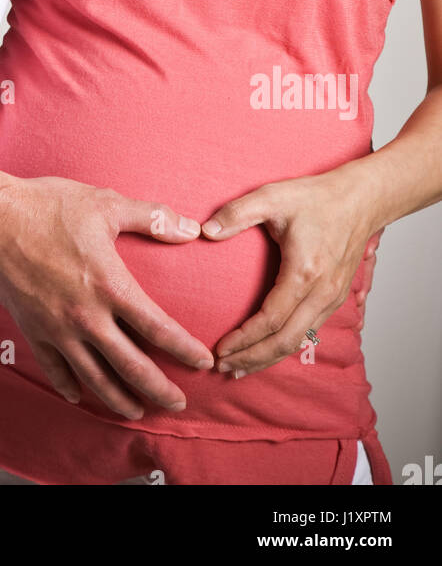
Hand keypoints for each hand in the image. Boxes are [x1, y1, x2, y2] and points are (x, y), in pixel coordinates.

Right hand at [0, 174, 214, 417]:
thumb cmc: (48, 206)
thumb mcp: (105, 204)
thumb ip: (151, 218)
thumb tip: (192, 229)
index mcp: (110, 286)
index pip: (158, 328)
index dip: (184, 349)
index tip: (203, 363)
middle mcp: (86, 316)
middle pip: (131, 365)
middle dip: (158, 389)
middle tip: (178, 404)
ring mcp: (57, 327)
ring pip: (94, 377)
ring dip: (118, 398)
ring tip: (136, 412)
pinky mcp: (31, 329)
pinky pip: (53, 368)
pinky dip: (68, 386)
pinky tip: (78, 396)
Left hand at [199, 169, 380, 377]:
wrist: (361, 199)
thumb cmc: (317, 197)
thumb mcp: (272, 196)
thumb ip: (237, 213)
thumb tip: (205, 231)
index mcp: (304, 272)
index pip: (270, 320)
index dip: (244, 339)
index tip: (220, 349)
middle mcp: (321, 292)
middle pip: (286, 341)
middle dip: (253, 358)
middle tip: (223, 368)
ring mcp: (332, 298)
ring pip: (300, 340)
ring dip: (269, 357)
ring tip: (241, 367)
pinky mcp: (336, 297)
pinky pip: (309, 331)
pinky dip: (286, 345)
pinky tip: (269, 349)